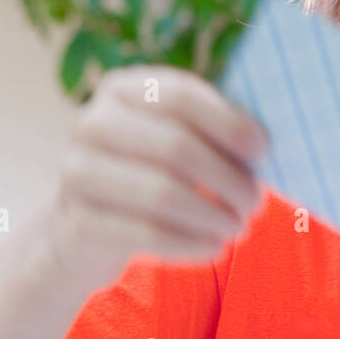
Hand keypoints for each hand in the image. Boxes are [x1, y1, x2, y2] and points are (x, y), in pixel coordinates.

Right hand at [42, 65, 269, 291]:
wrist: (87, 231)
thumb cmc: (152, 175)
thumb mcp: (178, 141)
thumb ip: (215, 132)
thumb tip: (262, 146)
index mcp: (122, 90)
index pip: (181, 96)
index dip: (229, 123)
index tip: (263, 152)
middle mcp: (91, 123)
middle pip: (175, 146)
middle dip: (228, 178)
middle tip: (255, 202)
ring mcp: (76, 172)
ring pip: (162, 193)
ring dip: (213, 215)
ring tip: (238, 227)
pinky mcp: (76, 222)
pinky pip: (147, 234)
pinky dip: (191, 244)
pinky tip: (215, 248)